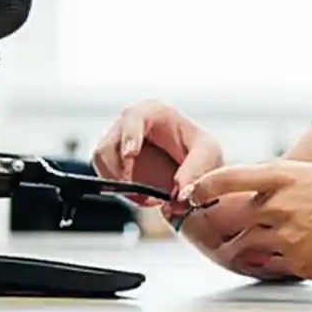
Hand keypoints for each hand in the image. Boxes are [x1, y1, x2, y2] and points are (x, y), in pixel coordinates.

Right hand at [90, 101, 293, 280]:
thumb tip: (181, 194)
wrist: (194, 168)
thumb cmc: (200, 151)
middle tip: (145, 194)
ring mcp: (118, 143)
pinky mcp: (113, 163)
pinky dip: (125, 194)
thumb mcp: (208, 155)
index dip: (129, 135)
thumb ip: (196, 172)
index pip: (133, 117)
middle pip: (109, 146)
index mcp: (153, 112)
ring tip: (151, 199)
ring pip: (103, 165)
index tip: (130, 154)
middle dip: (123, 174)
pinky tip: (145, 198)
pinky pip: (106, 179)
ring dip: (123, 187)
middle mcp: (130, 125)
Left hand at [184, 161, 311, 280]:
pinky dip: (258, 261)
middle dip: (215, 222)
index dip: (204, 186)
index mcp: (284, 177)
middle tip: (202, 224)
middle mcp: (281, 205)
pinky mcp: (294, 262)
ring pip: (243, 243)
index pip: (230, 178)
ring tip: (234, 245)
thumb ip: (275, 178)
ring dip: (236, 245)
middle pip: (231, 217)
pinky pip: (262, 264)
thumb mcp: (309, 174)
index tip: (191, 192)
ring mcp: (287, 236)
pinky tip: (264, 256)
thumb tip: (244, 184)